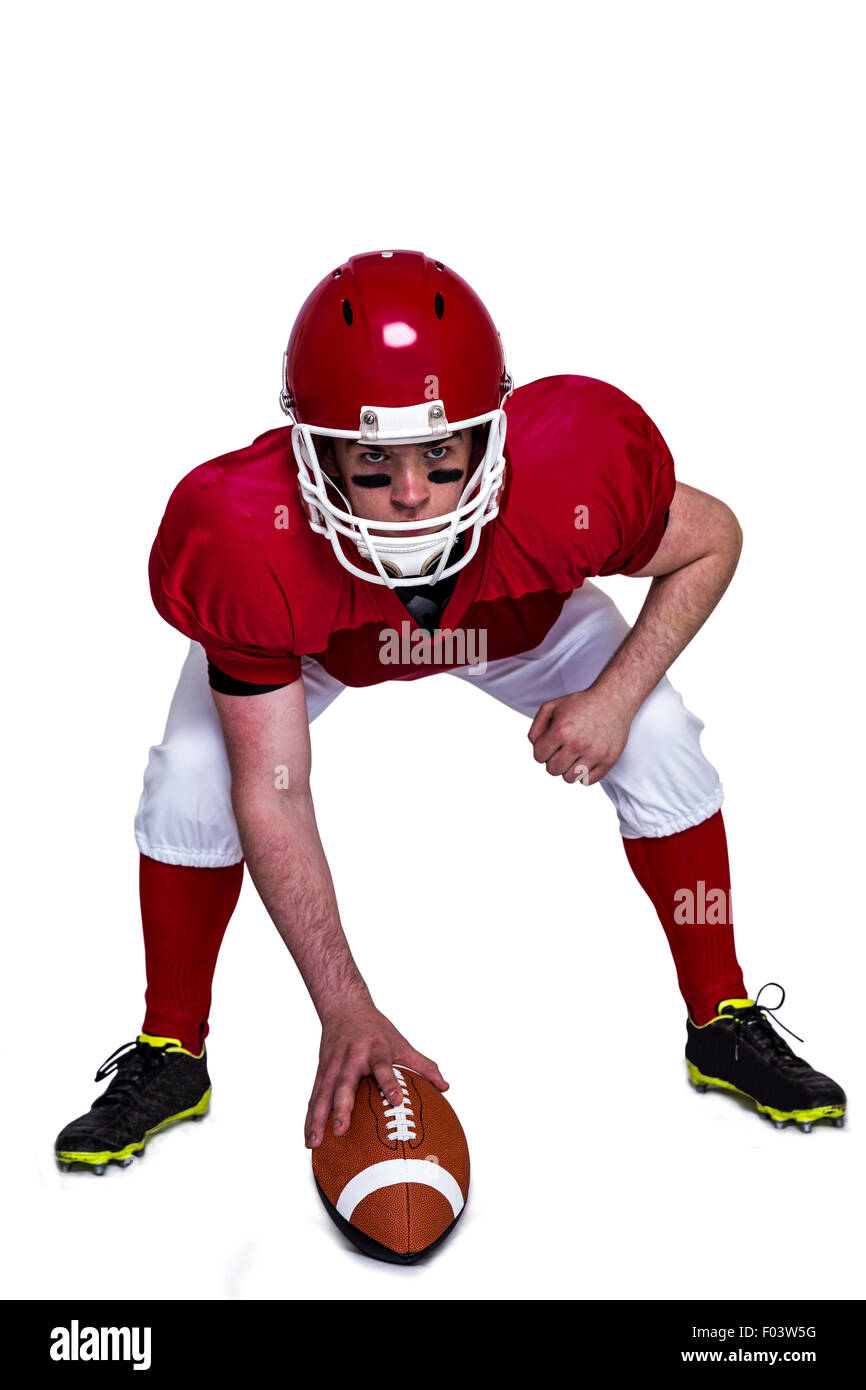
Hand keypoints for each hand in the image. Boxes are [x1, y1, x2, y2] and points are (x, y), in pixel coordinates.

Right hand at [305, 1001, 447, 1148]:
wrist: (344, 1007)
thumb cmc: (376, 1029)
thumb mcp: (401, 1043)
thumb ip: (423, 1065)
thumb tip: (445, 1087)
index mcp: (375, 1049)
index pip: (383, 1067)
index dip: (390, 1083)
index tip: (396, 1101)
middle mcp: (351, 1058)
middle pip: (345, 1083)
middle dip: (342, 1107)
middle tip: (341, 1129)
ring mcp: (333, 1065)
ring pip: (323, 1093)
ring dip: (318, 1119)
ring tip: (315, 1143)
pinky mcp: (321, 1071)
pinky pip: (314, 1097)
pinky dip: (310, 1118)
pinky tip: (309, 1139)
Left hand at [528, 687, 632, 784]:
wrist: (613, 699)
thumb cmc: (581, 704)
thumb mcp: (551, 707)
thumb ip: (536, 728)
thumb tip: (535, 748)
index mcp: (561, 730)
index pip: (539, 756)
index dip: (542, 750)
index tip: (551, 742)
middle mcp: (578, 744)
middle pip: (552, 770)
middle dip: (553, 760)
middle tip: (563, 749)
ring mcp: (595, 754)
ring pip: (569, 779)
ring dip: (568, 769)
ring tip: (574, 755)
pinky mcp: (608, 760)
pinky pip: (587, 781)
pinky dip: (583, 774)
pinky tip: (585, 759)